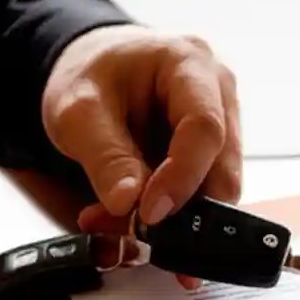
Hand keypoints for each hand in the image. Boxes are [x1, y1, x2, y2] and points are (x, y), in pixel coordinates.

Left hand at [41, 24, 241, 287]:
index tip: (150, 213)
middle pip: (221, 166)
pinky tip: (130, 214)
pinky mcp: (210, 154)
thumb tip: (128, 203)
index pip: (204, 128)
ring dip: (172, 217)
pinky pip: (200, 194)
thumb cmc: (89, 75)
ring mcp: (221, 123)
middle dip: (183, 210)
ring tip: (118, 222)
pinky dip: (167, 213)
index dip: (182, 178)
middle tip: (140, 235)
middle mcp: (217, 92)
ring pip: (214, 189)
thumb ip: (105, 157)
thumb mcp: (77, 111)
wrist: (91, 69)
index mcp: (189, 64)